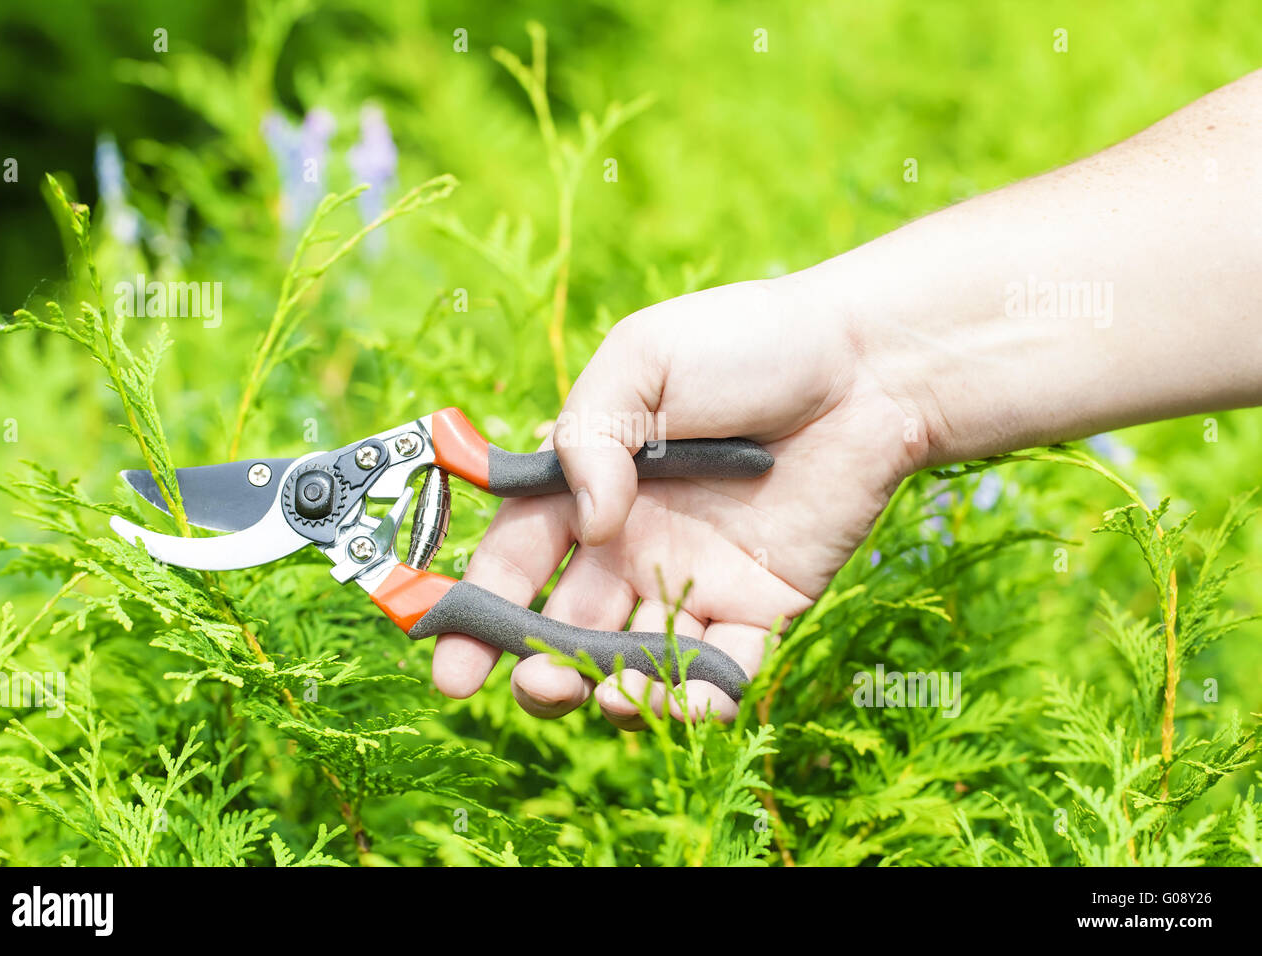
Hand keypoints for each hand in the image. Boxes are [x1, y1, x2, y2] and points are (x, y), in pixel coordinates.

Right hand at [431, 274, 928, 726]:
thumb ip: (591, 433)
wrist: (866, 365)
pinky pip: (720, 669)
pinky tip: (684, 698)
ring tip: (611, 695)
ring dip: (612, 695)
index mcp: (591, 488)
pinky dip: (697, 699)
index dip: (477, 612)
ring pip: (636, 664)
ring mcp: (694, 581)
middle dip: (539, 671)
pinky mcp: (760, 607)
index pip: (517, 560)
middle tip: (537, 687)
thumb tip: (589, 522)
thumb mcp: (645, 360)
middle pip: (566, 628)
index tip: (448, 662)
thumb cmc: (748, 344)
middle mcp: (632, 544)